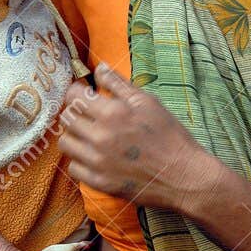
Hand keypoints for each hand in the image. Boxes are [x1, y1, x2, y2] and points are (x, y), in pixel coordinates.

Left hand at [57, 62, 216, 212]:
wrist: (184, 177)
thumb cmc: (170, 137)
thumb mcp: (149, 103)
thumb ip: (119, 84)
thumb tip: (99, 68)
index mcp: (112, 113)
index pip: (73, 96)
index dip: (77, 93)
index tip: (83, 96)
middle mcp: (100, 137)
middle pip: (66, 119)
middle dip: (76, 113)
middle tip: (88, 116)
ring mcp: (98, 162)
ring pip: (66, 144)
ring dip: (75, 137)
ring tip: (89, 137)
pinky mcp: (100, 182)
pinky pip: (74, 168)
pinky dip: (80, 161)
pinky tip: (95, 157)